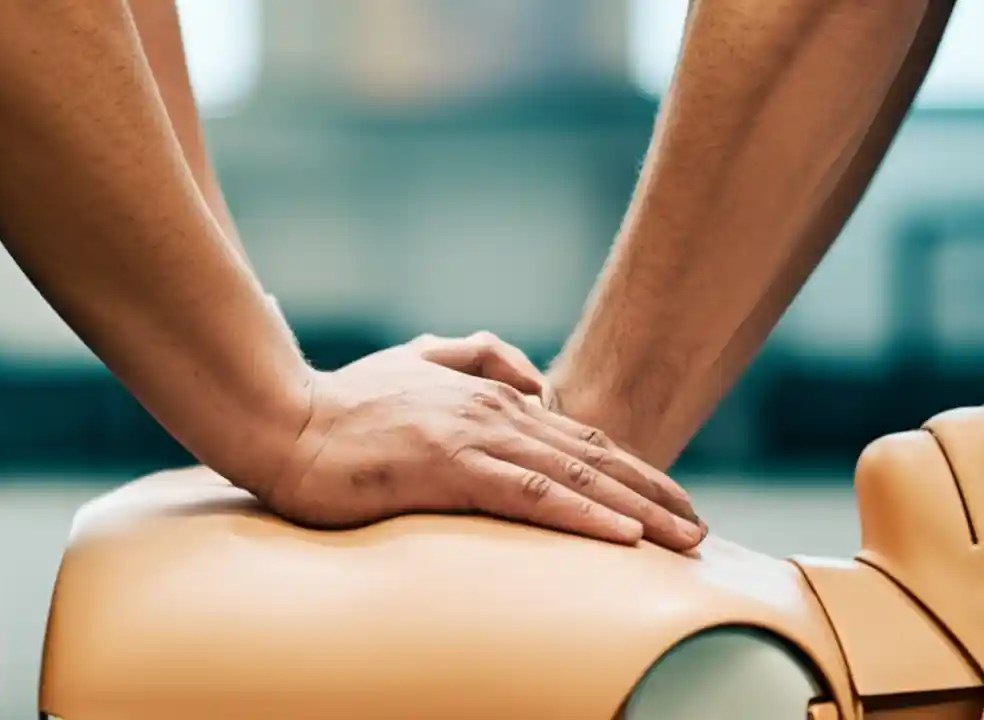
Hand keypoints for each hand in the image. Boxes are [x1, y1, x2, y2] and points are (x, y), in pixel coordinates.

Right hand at [260, 333, 703, 549]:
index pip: (580, 438)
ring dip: (638, 510)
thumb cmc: (347, 401)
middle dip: (655, 496)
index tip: (672, 503)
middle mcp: (496, 411)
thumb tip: (530, 376)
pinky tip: (621, 536)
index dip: (634, 471)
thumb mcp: (417, 359)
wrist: (284, 420)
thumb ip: (476, 353)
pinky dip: (583, 514)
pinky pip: (532, 494)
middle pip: (595, 457)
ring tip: (682, 539)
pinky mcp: (450, 466)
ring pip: (576, 476)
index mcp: (493, 395)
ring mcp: (476, 436)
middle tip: (699, 530)